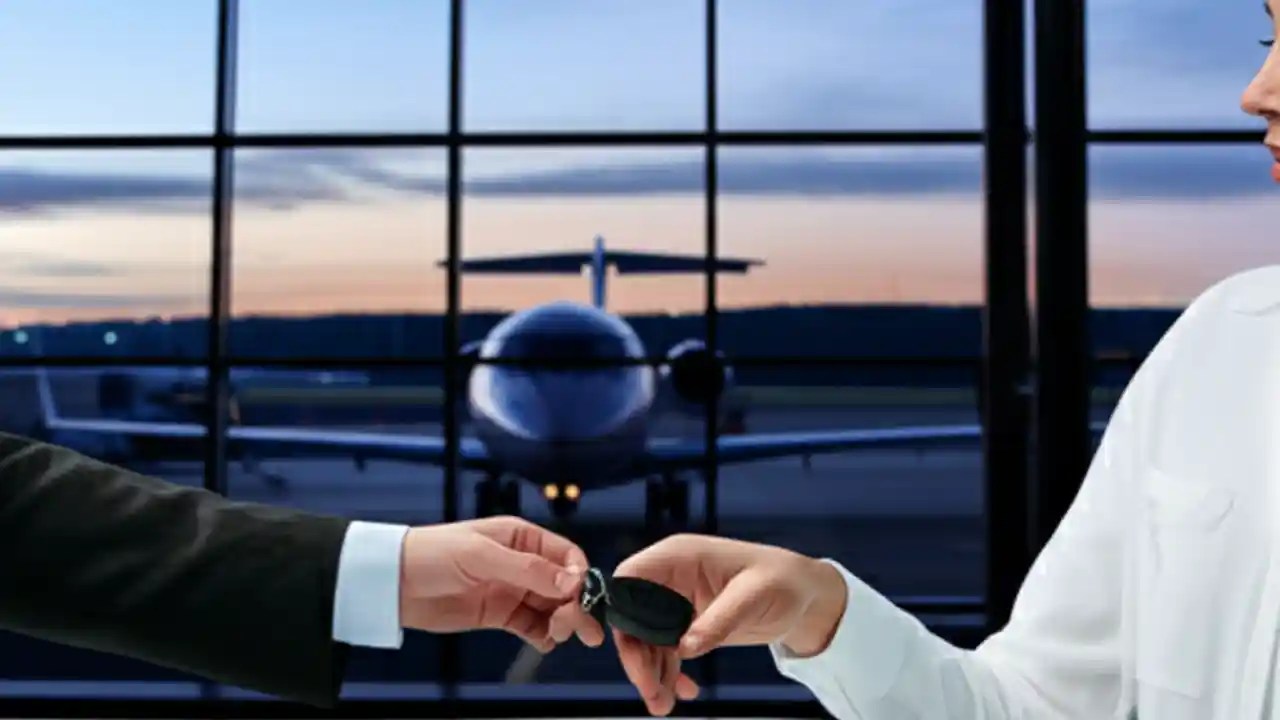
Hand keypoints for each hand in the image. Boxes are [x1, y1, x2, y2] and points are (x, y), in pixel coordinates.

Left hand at [397, 516, 605, 652]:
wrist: (394, 583)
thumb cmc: (432, 554)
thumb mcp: (481, 556)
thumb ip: (527, 569)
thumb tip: (569, 581)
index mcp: (521, 537)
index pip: (565, 555)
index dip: (579, 577)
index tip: (581, 597)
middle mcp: (521, 563)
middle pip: (564, 585)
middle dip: (577, 605)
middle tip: (583, 629)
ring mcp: (512, 590)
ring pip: (552, 607)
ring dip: (562, 622)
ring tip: (559, 634)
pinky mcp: (500, 614)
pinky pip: (531, 625)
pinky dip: (543, 635)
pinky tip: (544, 641)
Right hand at [586, 533, 847, 715]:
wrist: (805, 597)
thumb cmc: (783, 581)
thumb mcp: (753, 597)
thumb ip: (718, 621)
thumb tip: (684, 647)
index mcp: (680, 556)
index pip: (631, 577)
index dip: (621, 609)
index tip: (629, 648)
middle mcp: (672, 577)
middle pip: (633, 615)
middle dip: (636, 655)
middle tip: (649, 689)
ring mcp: (678, 602)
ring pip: (646, 639)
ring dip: (651, 672)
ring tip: (662, 704)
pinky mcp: (688, 624)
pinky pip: (666, 651)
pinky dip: (669, 673)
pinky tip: (684, 690)